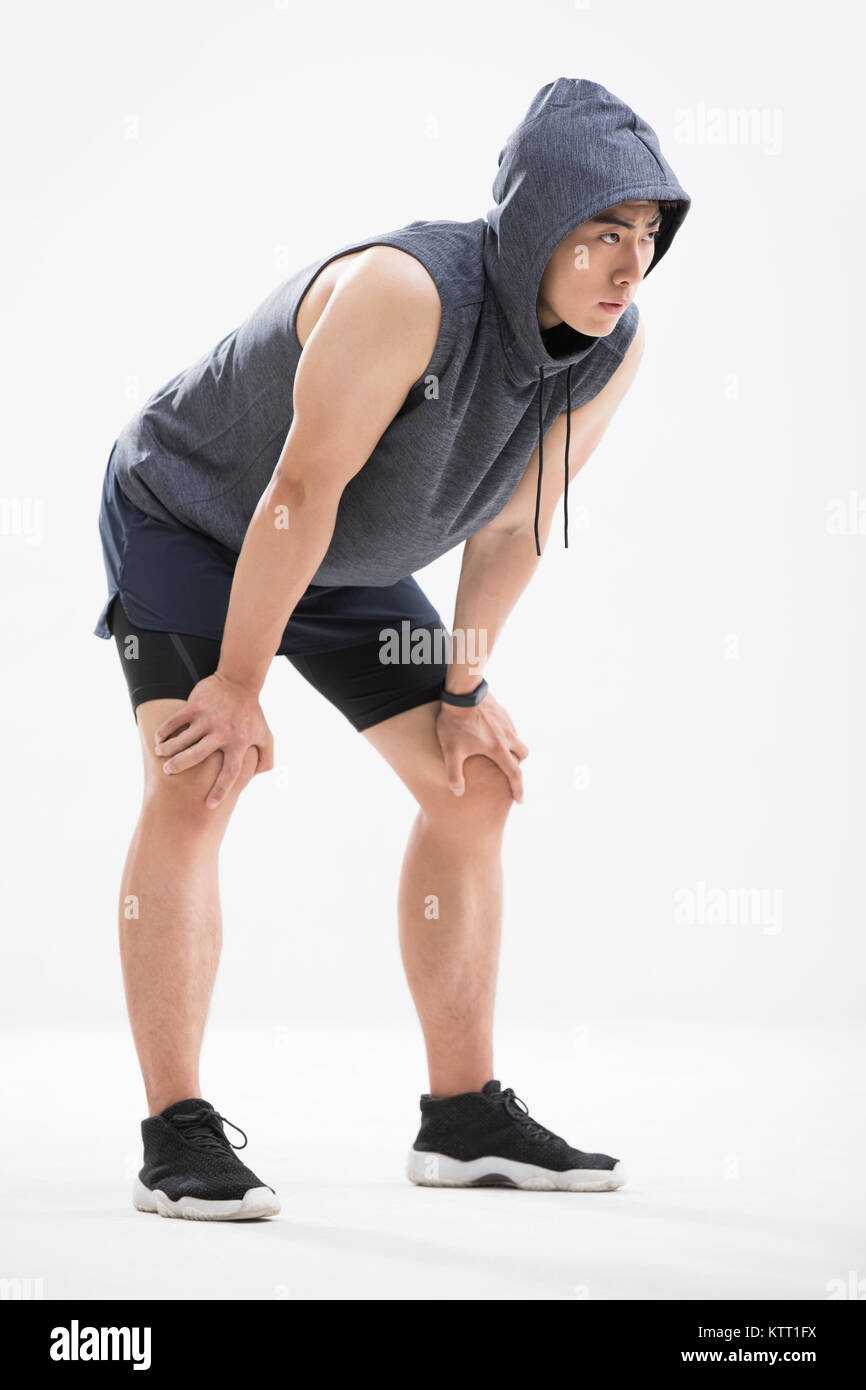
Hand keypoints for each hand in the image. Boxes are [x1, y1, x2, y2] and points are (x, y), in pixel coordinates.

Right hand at [153, 671, 274, 808]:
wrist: (240, 682)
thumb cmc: (251, 713)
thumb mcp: (265, 735)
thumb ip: (266, 758)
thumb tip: (258, 777)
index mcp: (239, 744)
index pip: (230, 772)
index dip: (221, 790)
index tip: (210, 805)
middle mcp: (223, 733)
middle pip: (197, 756)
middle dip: (180, 766)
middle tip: (168, 772)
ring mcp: (208, 718)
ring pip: (183, 739)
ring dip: (168, 749)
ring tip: (161, 754)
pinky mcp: (196, 706)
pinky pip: (176, 721)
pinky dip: (165, 731)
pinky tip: (159, 738)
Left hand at [435, 687, 528, 802]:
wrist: (461, 692)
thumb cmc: (455, 723)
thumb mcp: (451, 752)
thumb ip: (454, 774)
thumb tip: (458, 792)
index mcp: (498, 749)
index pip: (514, 774)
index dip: (518, 789)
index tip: (520, 800)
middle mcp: (507, 736)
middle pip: (523, 754)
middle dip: (519, 764)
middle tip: (508, 769)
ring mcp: (506, 721)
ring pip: (517, 738)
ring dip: (512, 746)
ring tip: (497, 750)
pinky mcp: (501, 710)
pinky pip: (509, 725)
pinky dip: (505, 733)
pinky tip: (491, 731)